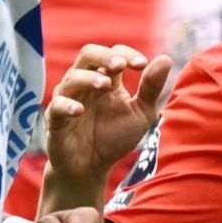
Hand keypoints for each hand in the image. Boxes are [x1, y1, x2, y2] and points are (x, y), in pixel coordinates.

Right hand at [46, 44, 172, 184]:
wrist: (92, 168)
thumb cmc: (114, 137)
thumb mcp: (140, 114)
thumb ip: (151, 88)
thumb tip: (166, 58)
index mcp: (107, 79)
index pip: (114, 54)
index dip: (127, 54)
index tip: (142, 65)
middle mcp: (86, 84)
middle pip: (88, 54)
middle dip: (104, 56)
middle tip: (120, 65)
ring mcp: (69, 99)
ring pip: (72, 77)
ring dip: (89, 78)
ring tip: (105, 85)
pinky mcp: (56, 120)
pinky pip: (57, 106)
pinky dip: (67, 105)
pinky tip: (80, 110)